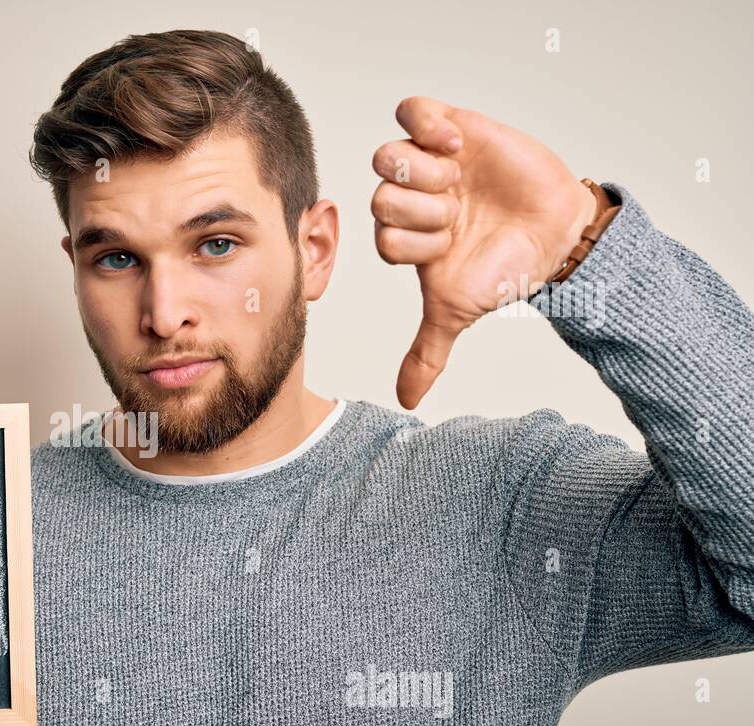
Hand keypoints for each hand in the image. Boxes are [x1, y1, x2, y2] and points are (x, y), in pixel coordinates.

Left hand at [371, 96, 598, 408]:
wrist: (557, 234)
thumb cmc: (504, 270)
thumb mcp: (457, 312)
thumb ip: (427, 353)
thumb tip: (406, 403)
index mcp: (403, 238)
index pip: (380, 236)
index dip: (416, 243)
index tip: (451, 246)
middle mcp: (410, 200)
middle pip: (379, 196)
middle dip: (421, 212)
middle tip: (457, 214)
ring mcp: (429, 164)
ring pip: (388, 157)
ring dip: (423, 173)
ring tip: (458, 178)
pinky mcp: (451, 127)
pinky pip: (412, 111)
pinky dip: (426, 125)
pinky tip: (456, 144)